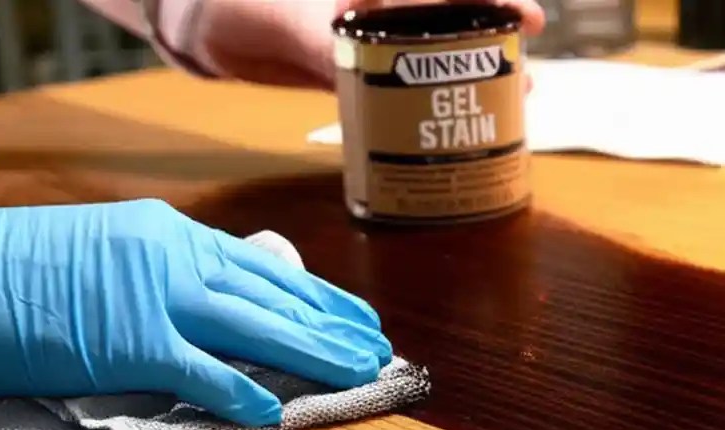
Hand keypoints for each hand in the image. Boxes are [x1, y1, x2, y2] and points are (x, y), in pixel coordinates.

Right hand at [0, 199, 390, 426]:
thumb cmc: (9, 272)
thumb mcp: (101, 255)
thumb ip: (160, 276)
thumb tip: (208, 308)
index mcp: (166, 235)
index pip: (264, 269)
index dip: (318, 297)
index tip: (357, 317)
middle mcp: (171, 257)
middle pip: (275, 296)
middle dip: (335, 327)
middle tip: (381, 349)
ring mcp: (152, 297)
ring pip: (259, 327)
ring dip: (316, 354)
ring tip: (363, 373)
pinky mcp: (126, 343)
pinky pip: (203, 371)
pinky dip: (245, 391)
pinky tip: (280, 408)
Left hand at [194, 0, 545, 88]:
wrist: (197, 23)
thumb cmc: (237, 2)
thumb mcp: (281, 20)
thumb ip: (318, 44)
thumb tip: (356, 75)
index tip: (527, 19)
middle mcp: (378, 6)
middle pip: (450, 23)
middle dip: (493, 47)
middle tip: (526, 83)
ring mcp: (366, 38)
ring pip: (430, 57)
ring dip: (466, 81)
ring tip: (506, 107)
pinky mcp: (348, 69)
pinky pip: (397, 87)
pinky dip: (422, 104)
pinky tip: (446, 123)